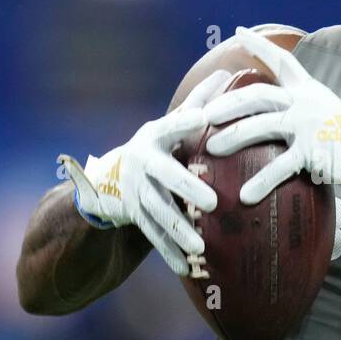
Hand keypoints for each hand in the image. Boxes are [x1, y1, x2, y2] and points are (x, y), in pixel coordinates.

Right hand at [56, 69, 232, 274]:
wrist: (111, 178)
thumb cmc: (158, 147)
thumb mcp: (171, 125)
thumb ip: (199, 103)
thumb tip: (229, 70)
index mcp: (155, 137)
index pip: (170, 127)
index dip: (184, 122)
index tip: (203, 118)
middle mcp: (141, 163)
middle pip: (164, 176)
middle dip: (186, 188)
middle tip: (212, 201)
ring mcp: (135, 192)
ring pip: (157, 211)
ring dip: (177, 230)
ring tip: (200, 245)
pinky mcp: (133, 216)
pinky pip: (152, 236)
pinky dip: (169, 253)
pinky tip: (188, 269)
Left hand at [202, 27, 340, 205]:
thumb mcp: (326, 113)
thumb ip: (302, 109)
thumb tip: (277, 112)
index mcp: (309, 90)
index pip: (282, 60)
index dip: (259, 45)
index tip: (238, 31)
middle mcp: (306, 102)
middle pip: (258, 95)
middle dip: (228, 103)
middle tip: (205, 114)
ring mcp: (308, 125)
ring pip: (261, 125)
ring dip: (233, 137)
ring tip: (212, 149)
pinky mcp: (312, 151)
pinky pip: (279, 166)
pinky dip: (261, 182)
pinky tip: (245, 195)